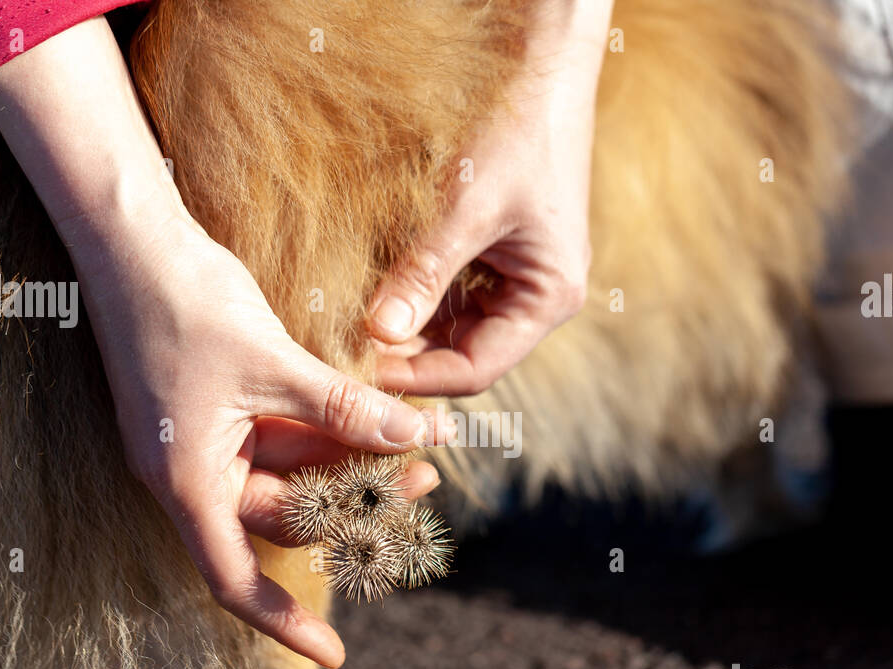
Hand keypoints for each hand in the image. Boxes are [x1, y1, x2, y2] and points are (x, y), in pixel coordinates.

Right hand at [77, 210, 443, 668]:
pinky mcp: (222, 406)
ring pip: (292, 473)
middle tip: (424, 478)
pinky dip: (329, 428)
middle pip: (283, 516)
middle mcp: (194, 471)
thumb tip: (415, 439)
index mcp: (186, 481)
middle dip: (354, 504)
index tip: (334, 654)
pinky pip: (284, 435)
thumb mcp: (274, 365)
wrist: (133, 236)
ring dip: (351, 461)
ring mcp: (208, 439)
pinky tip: (380, 413)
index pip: (234, 578)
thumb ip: (343, 409)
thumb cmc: (185, 302)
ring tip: (421, 439)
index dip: (282, 622)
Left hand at [367, 1, 611, 396]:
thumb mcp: (465, 207)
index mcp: (549, 298)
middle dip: (407, 356)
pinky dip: (414, 295)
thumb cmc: (518, 131)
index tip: (359, 368)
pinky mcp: (498, 253)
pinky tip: (373, 290)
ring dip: (405, 327)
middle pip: (464, 354)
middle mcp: (539, 298)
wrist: (543, 65)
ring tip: (349, 325)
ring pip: (453, 326)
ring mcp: (518, 276)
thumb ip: (423, 273)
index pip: (476, 369)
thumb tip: (377, 334)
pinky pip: (452, 292)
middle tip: (343, 350)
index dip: (417, 379)